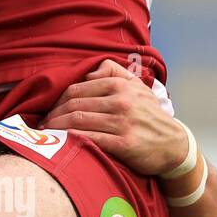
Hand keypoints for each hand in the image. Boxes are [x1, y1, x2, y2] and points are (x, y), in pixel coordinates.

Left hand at [41, 59, 186, 175]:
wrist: (175, 145)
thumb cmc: (150, 116)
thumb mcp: (138, 87)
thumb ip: (114, 72)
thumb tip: (90, 71)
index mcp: (120, 85)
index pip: (77, 89)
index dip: (57, 100)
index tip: (48, 109)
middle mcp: (121, 101)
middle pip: (74, 104)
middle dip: (53, 114)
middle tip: (42, 124)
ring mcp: (122, 122)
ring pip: (78, 120)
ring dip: (57, 127)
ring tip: (45, 133)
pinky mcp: (124, 143)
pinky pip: (90, 138)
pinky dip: (72, 139)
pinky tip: (61, 142)